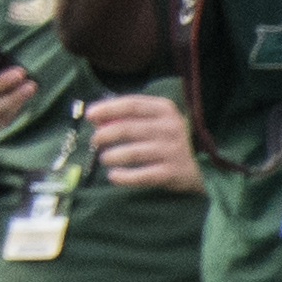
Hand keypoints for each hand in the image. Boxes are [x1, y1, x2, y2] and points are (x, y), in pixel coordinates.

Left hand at [85, 93, 200, 192]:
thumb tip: (96, 118)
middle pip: (128, 128)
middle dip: (104, 134)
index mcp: (164, 109)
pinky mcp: (171, 172)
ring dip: (111, 156)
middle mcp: (170, 127)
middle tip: (94, 141)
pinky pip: (141, 176)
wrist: (192, 169)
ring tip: (104, 158)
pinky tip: (113, 176)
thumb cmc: (163, 140)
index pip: (131, 104)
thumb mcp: (151, 121)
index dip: (108, 108)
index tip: (89, 115)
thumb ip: (126, 117)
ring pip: (132, 152)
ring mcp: (172, 150)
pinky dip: (123, 177)